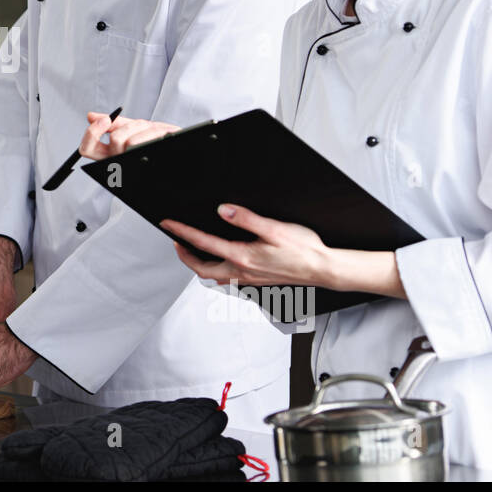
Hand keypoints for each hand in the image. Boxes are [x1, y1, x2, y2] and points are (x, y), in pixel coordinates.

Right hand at [79, 111, 179, 159]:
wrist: (178, 145)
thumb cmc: (156, 140)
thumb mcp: (134, 128)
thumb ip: (114, 123)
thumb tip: (91, 116)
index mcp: (110, 155)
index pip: (87, 149)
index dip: (92, 133)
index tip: (105, 120)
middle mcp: (118, 162)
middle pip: (114, 140)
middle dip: (131, 126)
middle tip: (141, 126)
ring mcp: (132, 165)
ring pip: (130, 141)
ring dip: (145, 129)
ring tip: (155, 132)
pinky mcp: (146, 165)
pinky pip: (144, 145)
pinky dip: (155, 133)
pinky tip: (162, 136)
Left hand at [163, 203, 336, 287]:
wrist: (322, 269)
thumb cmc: (303, 249)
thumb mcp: (273, 228)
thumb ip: (246, 219)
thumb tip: (223, 211)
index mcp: (242, 256)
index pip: (203, 243)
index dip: (182, 232)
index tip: (169, 224)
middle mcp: (241, 271)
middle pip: (201, 267)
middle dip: (184, 254)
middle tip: (175, 240)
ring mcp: (248, 278)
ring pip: (213, 275)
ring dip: (198, 264)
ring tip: (192, 250)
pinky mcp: (256, 281)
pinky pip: (227, 278)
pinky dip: (215, 270)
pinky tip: (220, 262)